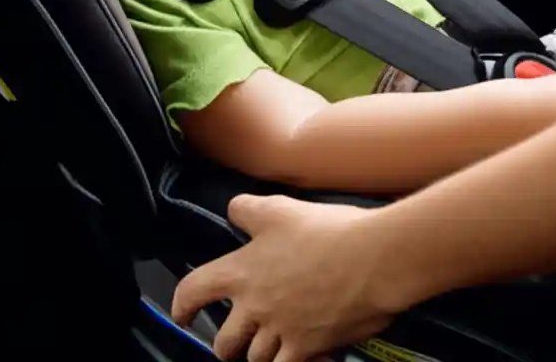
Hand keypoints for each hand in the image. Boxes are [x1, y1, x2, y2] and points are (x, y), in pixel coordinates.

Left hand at [171, 195, 396, 361]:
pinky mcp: (307, 349)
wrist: (373, 259)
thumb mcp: (280, 209)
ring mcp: (280, 332)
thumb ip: (249, 211)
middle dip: (227, 345)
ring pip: (257, 359)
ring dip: (261, 354)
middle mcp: (254, 307)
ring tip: (271, 346)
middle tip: (234, 343)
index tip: (182, 316)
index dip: (182, 305)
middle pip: (225, 342)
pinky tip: (305, 355)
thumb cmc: (327, 231)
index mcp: (241, 271)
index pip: (194, 290)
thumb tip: (233, 210)